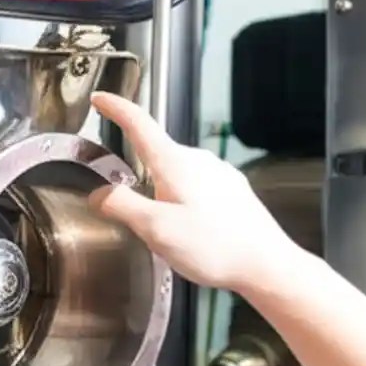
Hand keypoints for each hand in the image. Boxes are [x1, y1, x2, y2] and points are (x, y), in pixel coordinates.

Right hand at [88, 92, 299, 293]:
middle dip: (138, 176)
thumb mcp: (156, 229)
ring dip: (162, 195)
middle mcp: (198, 160)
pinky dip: (183, 204)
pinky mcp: (230, 190)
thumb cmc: (215, 247)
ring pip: (175, 174)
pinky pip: (195, 188)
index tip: (101, 99)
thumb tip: (99, 194)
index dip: (116, 108)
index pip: (139, 123)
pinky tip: (190, 232)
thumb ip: (122, 206)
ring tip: (166, 233)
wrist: (266, 265)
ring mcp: (218, 174)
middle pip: (155, 155)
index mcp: (175, 163)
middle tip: (132, 212)